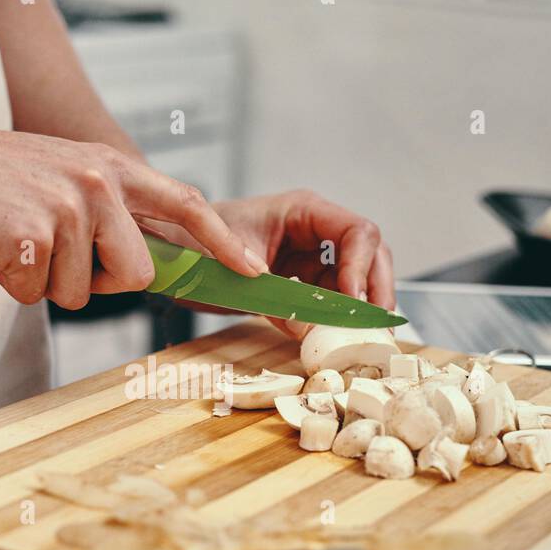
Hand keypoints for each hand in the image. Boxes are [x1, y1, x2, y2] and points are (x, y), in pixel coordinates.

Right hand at [0, 114, 267, 308]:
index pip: (185, 204)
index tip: (253, 274)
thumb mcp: (65, 176)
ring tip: (16, 239)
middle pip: (138, 274)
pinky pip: (36, 293)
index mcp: (111, 167)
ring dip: (46, 281)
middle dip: (98, 281)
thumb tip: (141, 264)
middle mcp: (98, 183)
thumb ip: (109, 209)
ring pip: (82, 292)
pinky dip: (10, 282)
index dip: (221, 243)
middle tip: (53, 251)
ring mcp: (66, 208)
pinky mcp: (30, 236)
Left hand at [142, 189, 393, 338]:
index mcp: (304, 211)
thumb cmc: (195, 239)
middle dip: (377, 288)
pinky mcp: (303, 280)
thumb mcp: (228, 265)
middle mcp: (316, 230)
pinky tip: (337, 338)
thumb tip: (304, 326)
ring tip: (362, 337)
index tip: (353, 302)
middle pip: (370, 253)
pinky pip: (332, 298)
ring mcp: (312, 256)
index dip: (361, 267)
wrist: (173, 248)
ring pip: (357, 277)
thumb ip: (268, 295)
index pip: (356, 232)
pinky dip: (338, 318)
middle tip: (377, 325)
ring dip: (362, 306)